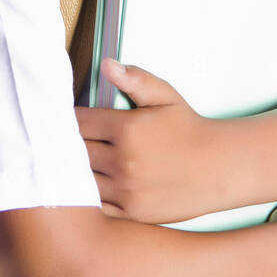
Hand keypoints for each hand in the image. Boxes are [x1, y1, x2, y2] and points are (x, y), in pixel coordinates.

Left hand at [74, 59, 219, 223]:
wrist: (219, 167)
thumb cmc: (189, 129)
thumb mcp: (165, 97)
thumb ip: (135, 80)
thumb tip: (106, 64)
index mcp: (127, 129)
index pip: (78, 123)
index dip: (66, 120)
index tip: (62, 120)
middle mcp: (124, 161)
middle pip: (74, 153)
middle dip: (65, 146)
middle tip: (57, 142)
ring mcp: (126, 189)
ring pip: (81, 180)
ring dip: (72, 172)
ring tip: (67, 165)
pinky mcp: (131, 212)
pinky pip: (96, 206)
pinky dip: (87, 197)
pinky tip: (86, 187)